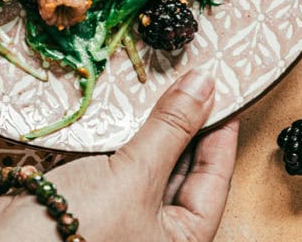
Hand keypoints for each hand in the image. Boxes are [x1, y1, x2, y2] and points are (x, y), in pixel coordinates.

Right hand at [0, 70, 238, 241]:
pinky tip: (125, 101)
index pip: (215, 178)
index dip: (220, 131)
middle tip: (192, 75)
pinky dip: (121, 129)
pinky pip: (115, 157)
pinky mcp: (88, 196)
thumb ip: (171, 128)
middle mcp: (153, 232)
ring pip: (147, 160)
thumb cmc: (77, 232)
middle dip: (188, 123)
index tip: (224, 89)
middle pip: (183, 168)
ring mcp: (120, 215)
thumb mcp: (135, 176)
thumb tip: (205, 85)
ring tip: (164, 80)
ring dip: (153, 123)